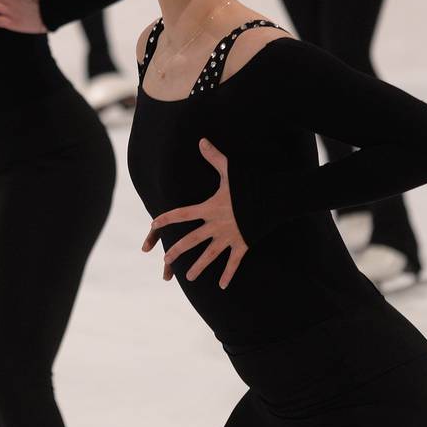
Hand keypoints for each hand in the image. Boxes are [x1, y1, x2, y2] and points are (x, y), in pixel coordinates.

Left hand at [140, 138, 247, 287]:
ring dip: (198, 267)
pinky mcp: (243, 244)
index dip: (166, 219)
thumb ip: (213, 157)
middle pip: (191, 241)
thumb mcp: (230, 170)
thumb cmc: (251, 183)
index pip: (181, 214)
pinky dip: (228, 274)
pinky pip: (234, 262)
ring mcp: (229, 236)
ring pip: (209, 255)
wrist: (274, 199)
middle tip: (165, 262)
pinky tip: (222, 286)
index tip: (153, 224)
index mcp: (209, 208)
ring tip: (187, 278)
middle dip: (176, 252)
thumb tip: (201, 140)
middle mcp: (216, 225)